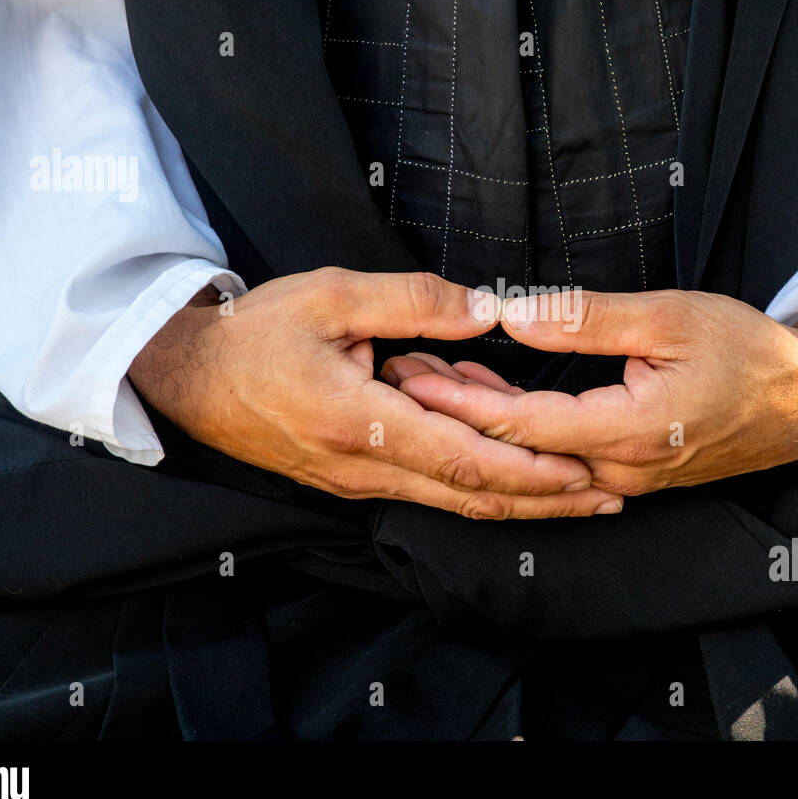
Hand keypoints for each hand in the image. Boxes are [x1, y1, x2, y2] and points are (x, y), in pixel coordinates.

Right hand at [128, 268, 621, 517]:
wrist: (189, 378)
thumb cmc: (256, 332)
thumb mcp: (333, 296)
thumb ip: (415, 302)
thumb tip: (488, 310)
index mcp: (361, 422)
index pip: (463, 458)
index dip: (529, 470)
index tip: (585, 470)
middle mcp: (365, 468)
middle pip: (471, 496)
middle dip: (545, 501)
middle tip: (608, 496)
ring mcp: (359, 481)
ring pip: (454, 501)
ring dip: (519, 502)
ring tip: (578, 496)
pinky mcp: (354, 479)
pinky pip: (428, 489)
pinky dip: (479, 486)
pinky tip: (514, 474)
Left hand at [382, 289, 797, 495]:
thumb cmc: (748, 351)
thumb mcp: (670, 317)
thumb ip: (587, 320)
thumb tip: (513, 315)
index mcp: (627, 433)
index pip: (521, 425)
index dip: (459, 402)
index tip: (409, 378)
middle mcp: (618, 471)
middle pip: (515, 451)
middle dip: (453, 414)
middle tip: (401, 373)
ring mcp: (625, 480)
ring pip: (534, 459)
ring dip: (480, 421)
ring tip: (429, 377)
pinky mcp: (630, 475)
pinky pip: (559, 459)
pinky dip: (517, 428)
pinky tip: (488, 395)